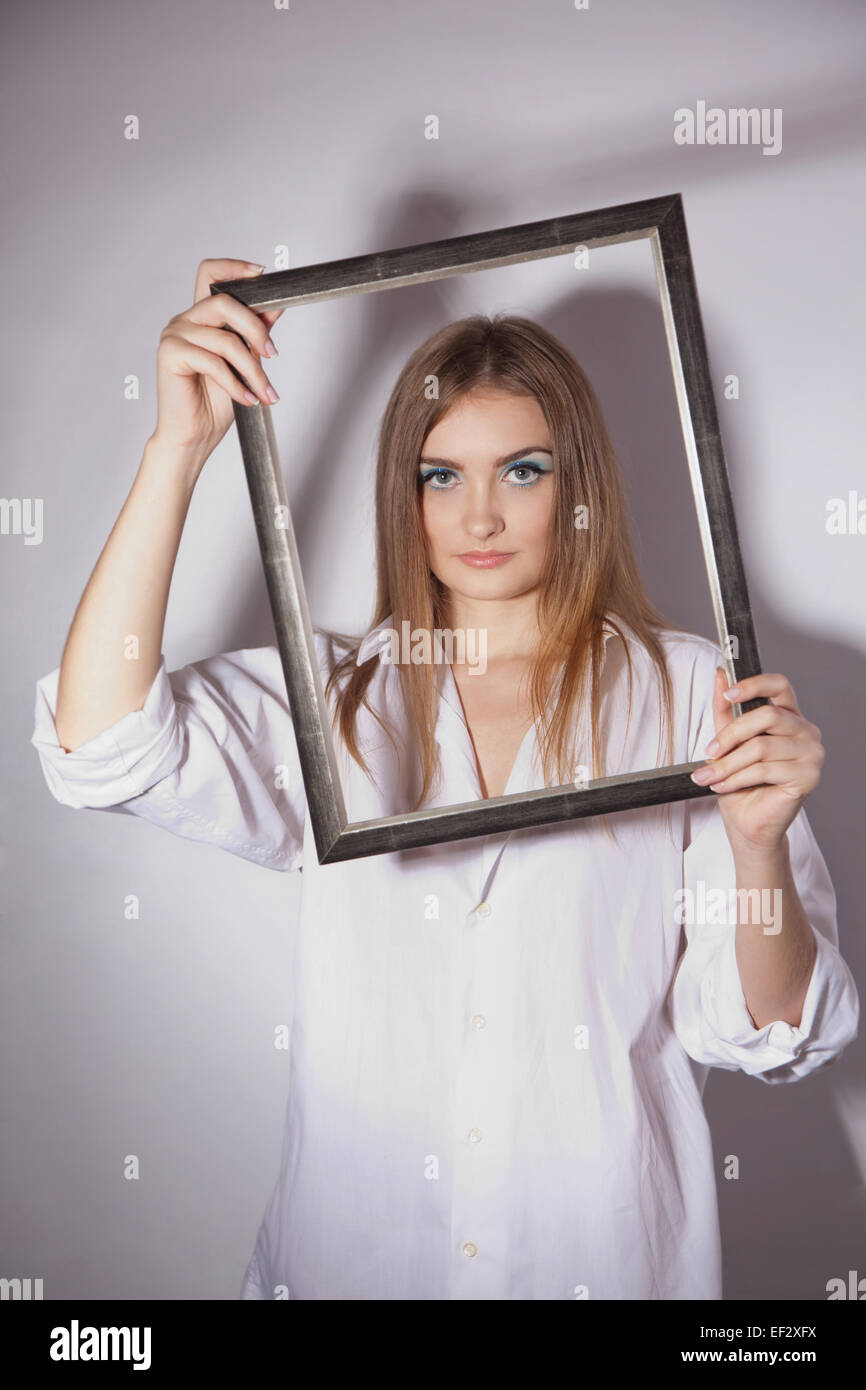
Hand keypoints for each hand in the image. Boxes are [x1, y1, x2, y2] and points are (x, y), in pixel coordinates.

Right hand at [152, 257, 284, 467]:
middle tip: (273, 354)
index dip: (234, 267)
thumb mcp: (245, 364)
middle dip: (255, 328)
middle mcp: (185, 320)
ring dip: (253, 369)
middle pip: (224, 302)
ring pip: (225, 339)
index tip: (262, 273)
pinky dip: (235, 383)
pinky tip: (247, 399)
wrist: (194, 437)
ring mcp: (174, 335)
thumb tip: (276, 306)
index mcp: (201, 317)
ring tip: (265, 393)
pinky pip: (213, 361)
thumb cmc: (214, 404)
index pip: (211, 274)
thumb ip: (256, 334)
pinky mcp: (170, 354)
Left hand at [690, 669, 824, 853]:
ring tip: (710, 775)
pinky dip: (737, 778)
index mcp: (789, 717)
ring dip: (728, 764)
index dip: (754, 684)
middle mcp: (806, 731)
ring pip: (761, 746)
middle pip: (766, 716)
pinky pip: (765, 769)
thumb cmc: (741, 784)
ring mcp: (812, 754)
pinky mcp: (809, 777)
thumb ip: (725, 709)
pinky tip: (724, 786)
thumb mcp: (727, 742)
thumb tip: (720, 676)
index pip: (780, 685)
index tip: (728, 694)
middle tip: (710, 752)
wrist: (748, 823)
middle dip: (730, 735)